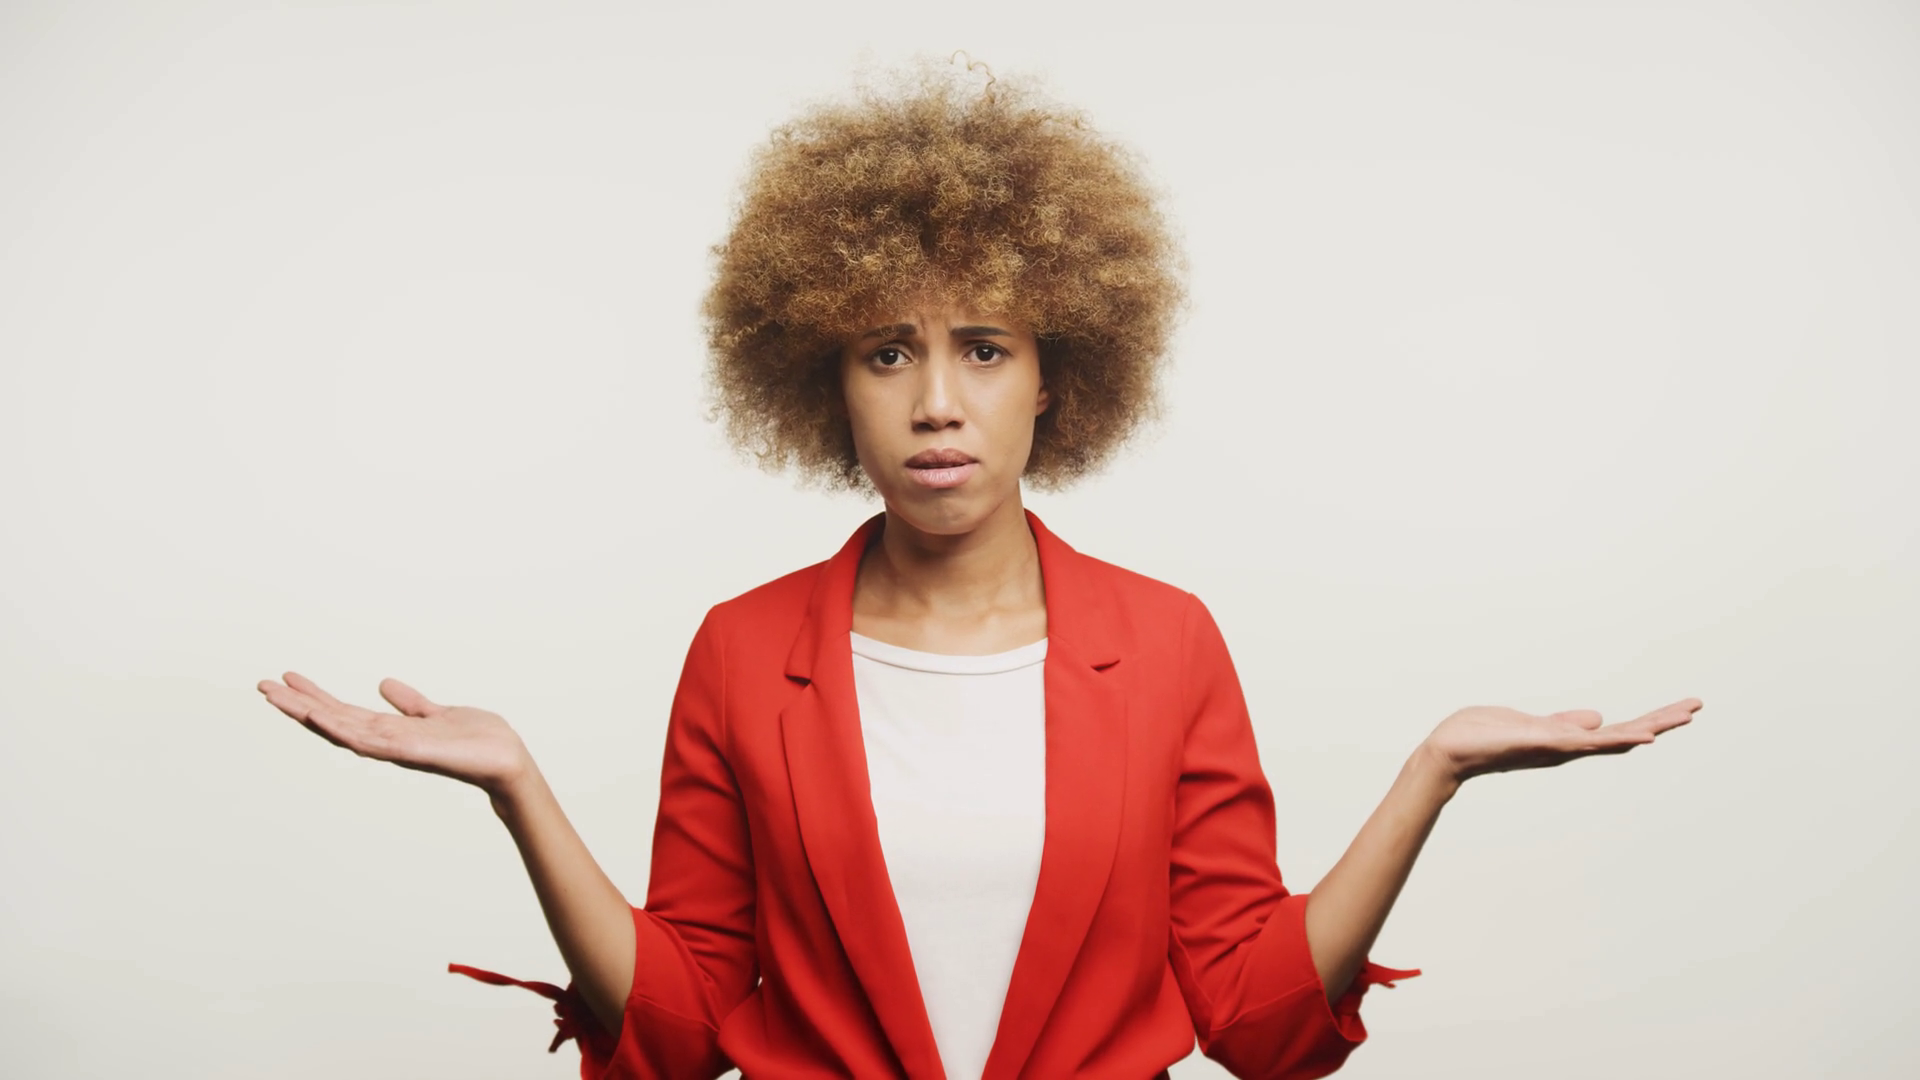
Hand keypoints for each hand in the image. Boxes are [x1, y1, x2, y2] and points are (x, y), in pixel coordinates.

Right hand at [258, 671, 532, 795]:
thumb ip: (410, 703)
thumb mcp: (437, 713)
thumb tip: (384, 684)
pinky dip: (342, 729)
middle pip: (331, 720)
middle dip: (296, 704)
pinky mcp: (409, 752)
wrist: (505, 759)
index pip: (342, 712)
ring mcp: (393, 748)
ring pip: (341, 730)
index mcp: (390, 730)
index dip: (313, 697)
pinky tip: (318, 715)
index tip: (285, 680)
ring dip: (307, 713)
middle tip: (261, 685)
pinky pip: (369, 741)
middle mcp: (385, 740)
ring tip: (276, 695)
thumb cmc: (476, 741)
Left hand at [1420, 697, 1700, 784]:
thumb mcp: (1532, 724)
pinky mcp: (1542, 742)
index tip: (1682, 710)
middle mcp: (1568, 746)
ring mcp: (1558, 746)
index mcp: (1567, 739)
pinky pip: (1583, 742)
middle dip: (1661, 721)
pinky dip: (1613, 739)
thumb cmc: (1483, 736)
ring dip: (1649, 726)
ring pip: (1613, 738)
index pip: (1618, 731)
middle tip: (1698, 706)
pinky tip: (1640, 737)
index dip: (1650, 722)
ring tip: (1682, 716)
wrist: (1449, 750)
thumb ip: (1565, 724)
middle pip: (1626, 735)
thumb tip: (1597, 719)